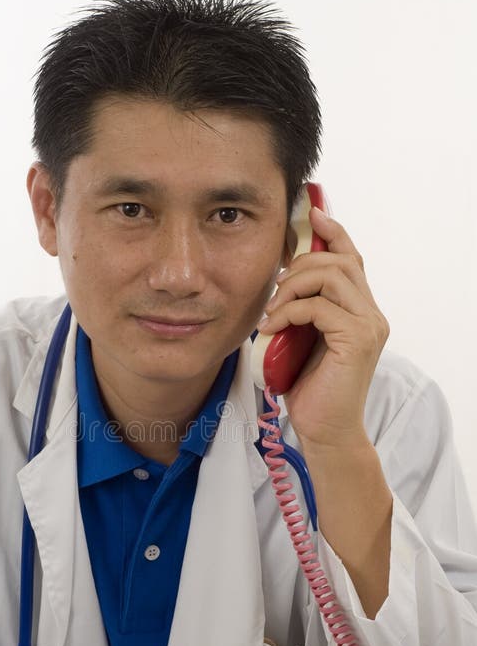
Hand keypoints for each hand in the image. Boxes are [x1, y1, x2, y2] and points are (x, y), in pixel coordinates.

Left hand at [258, 207, 388, 452]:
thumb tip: (280, 280)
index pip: (351, 258)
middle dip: (301, 263)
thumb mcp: (301, 339)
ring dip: (293, 286)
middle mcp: (371, 314)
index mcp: (360, 310)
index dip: (332, 232)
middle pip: (341, 260)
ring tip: (273, 310)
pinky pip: (319, 306)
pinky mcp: (356, 339)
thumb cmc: (309, 389)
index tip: (309, 214)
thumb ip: (302, 310)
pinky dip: (290, 311)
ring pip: (331, 275)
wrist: (324, 431)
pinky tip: (273, 327)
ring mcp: (368, 326)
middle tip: (275, 287)